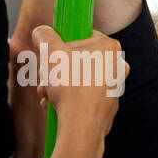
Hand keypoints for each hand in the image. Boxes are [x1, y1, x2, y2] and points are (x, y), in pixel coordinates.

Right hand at [30, 24, 126, 138]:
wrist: (81, 126)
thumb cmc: (70, 86)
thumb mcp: (50, 52)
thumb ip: (44, 35)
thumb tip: (40, 32)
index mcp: (110, 47)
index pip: (82, 36)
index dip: (62, 45)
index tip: (51, 55)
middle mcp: (117, 66)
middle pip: (78, 60)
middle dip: (57, 70)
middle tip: (45, 78)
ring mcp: (114, 87)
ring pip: (79, 79)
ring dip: (59, 85)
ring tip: (47, 94)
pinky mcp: (108, 106)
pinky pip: (84, 96)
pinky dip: (69, 99)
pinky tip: (55, 105)